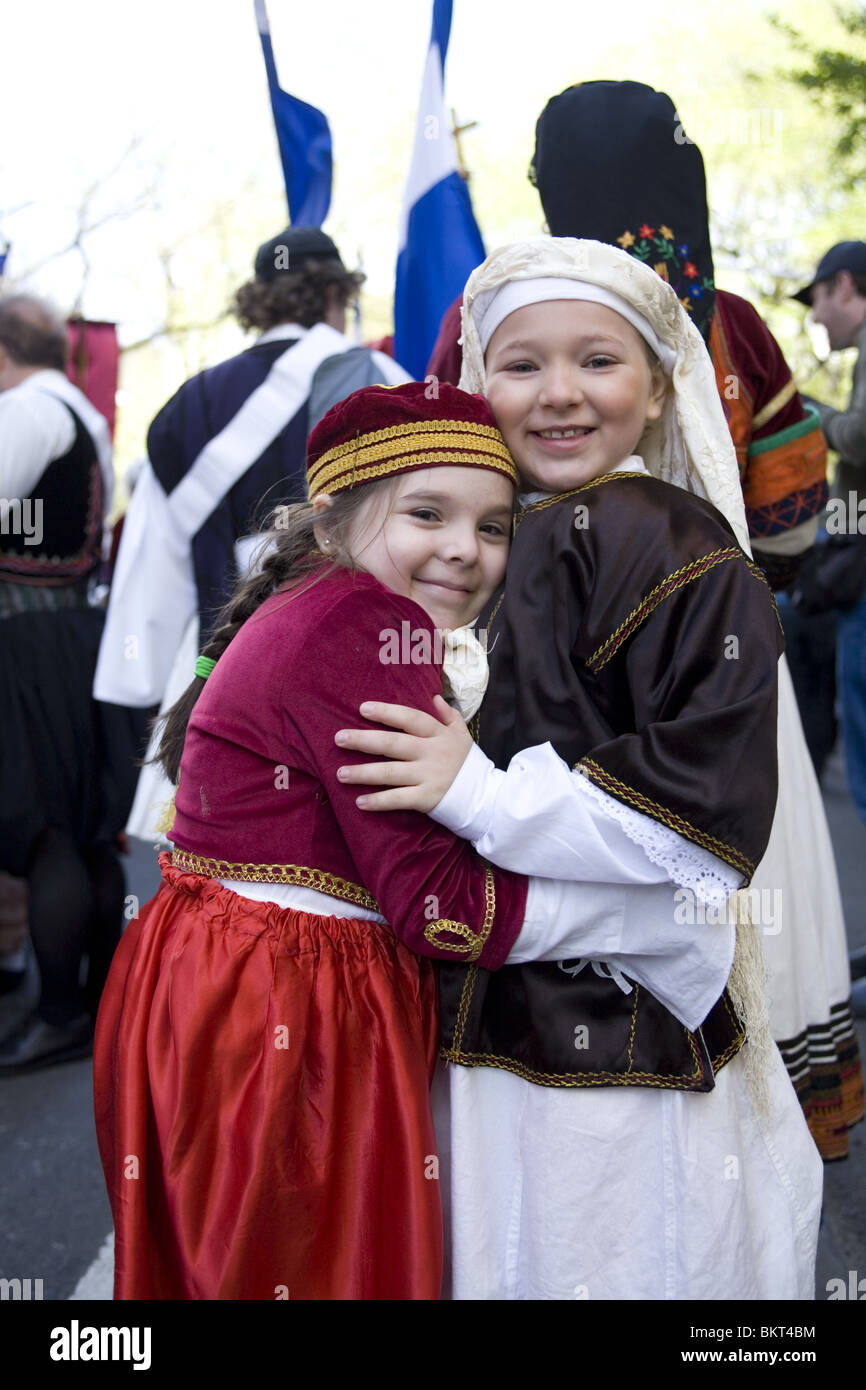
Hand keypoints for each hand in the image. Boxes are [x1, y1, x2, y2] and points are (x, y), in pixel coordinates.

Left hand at [335, 694, 472, 811]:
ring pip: (390, 773)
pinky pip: (398, 799)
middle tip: (339, 738)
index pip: (410, 719)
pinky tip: (359, 802)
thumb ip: (449, 716)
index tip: (363, 708)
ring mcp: (428, 776)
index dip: (387, 712)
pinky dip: (378, 801)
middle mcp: (431, 753)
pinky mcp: (427, 799)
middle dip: (364, 740)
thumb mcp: (463, 735)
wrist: (487, 797)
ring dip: (363, 773)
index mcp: (439, 735)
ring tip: (340, 773)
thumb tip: (435, 696)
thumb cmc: (470, 764)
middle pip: (393, 744)